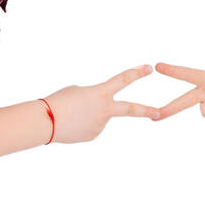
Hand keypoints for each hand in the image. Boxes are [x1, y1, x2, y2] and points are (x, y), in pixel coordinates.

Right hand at [43, 64, 159, 142]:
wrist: (45, 122)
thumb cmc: (58, 101)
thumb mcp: (77, 90)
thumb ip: (94, 97)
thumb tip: (99, 111)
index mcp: (101, 93)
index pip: (123, 80)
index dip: (137, 73)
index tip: (149, 68)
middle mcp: (105, 110)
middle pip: (130, 109)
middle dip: (146, 110)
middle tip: (159, 112)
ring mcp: (100, 125)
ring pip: (98, 117)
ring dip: (86, 115)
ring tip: (70, 115)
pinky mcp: (93, 136)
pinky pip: (90, 127)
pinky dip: (81, 124)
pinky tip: (70, 124)